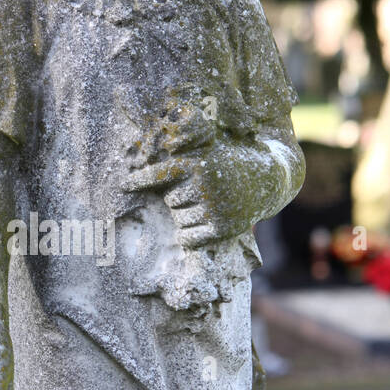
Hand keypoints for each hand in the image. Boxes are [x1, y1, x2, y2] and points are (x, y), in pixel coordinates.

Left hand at [124, 142, 268, 243]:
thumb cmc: (228, 164)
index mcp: (198, 162)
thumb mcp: (207, 151)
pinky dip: (189, 236)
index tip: (123, 186)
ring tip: (210, 204)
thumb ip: (180, 156)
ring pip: (179, 220)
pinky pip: (188, 239)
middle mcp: (205, 183)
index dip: (139, 180)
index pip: (160, 174)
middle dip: (181, 198)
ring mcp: (215, 206)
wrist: (266, 180)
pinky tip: (205, 223)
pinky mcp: (222, 228)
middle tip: (204, 190)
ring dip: (187, 216)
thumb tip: (140, 170)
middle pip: (170, 200)